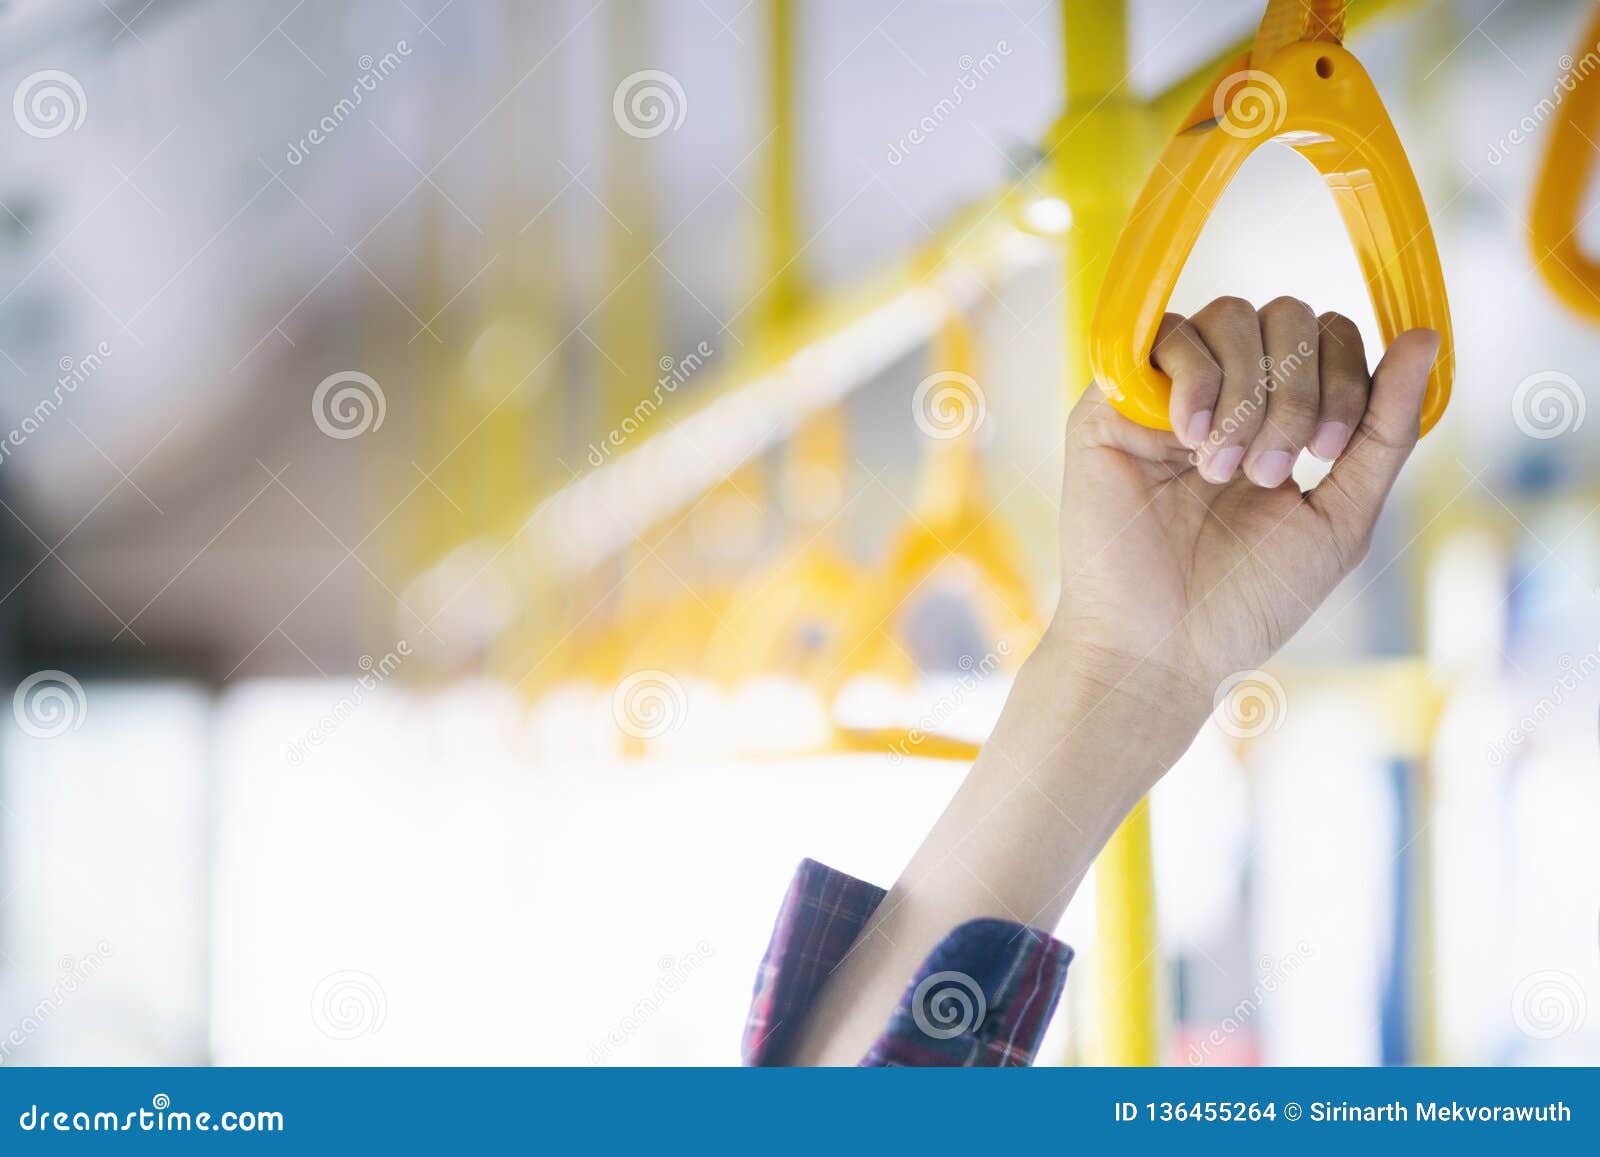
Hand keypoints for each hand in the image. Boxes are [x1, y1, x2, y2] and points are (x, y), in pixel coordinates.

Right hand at [1052, 295, 1440, 734]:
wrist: (1161, 647)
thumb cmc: (1246, 598)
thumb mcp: (1341, 514)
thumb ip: (1384, 430)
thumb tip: (1424, 337)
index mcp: (1278, 414)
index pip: (1328, 335)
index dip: (1346, 376)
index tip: (1327, 453)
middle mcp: (1224, 392)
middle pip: (1286, 314)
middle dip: (1298, 389)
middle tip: (1273, 474)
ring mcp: (1167, 393)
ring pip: (1230, 315)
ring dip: (1249, 392)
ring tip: (1226, 470)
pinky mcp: (1112, 401)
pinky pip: (1167, 335)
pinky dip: (1198, 381)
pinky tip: (1193, 440)